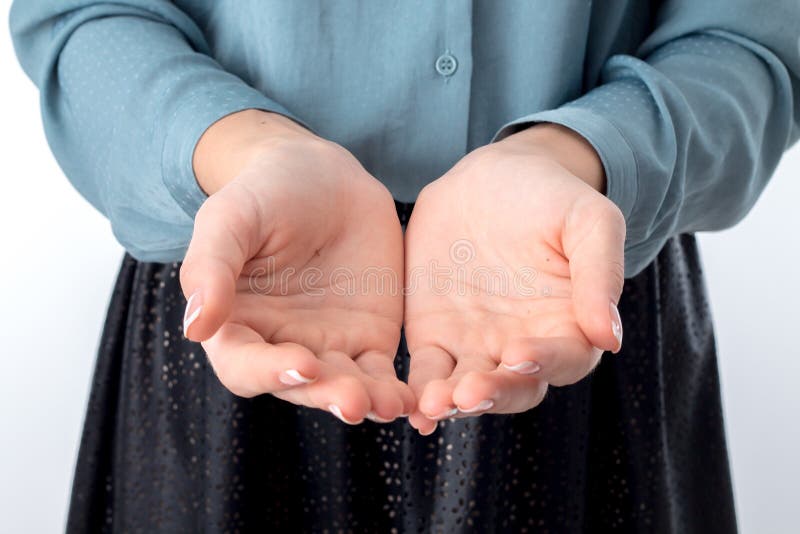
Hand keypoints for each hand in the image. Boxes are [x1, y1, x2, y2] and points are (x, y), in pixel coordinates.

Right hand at [180, 110, 413, 423]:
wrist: (324, 177)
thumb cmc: (265, 192)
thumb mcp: (230, 218)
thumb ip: (210, 268)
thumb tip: (195, 328)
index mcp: (236, 325)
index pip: (245, 365)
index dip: (270, 371)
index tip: (305, 362)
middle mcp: (279, 345)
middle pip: (300, 386)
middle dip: (327, 395)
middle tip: (355, 401)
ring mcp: (327, 346)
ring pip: (343, 387)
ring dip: (366, 400)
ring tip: (389, 403)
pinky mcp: (368, 339)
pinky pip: (381, 374)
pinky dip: (395, 390)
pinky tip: (412, 397)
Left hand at [404, 124, 625, 434]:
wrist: (489, 177)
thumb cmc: (551, 196)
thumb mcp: (588, 220)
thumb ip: (600, 274)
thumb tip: (609, 338)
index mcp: (568, 325)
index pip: (564, 359)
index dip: (545, 362)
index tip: (520, 354)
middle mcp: (523, 346)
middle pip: (514, 388)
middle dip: (492, 394)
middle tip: (468, 393)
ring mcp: (476, 346)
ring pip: (467, 389)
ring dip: (451, 401)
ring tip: (433, 404)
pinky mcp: (434, 337)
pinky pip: (427, 372)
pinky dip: (418, 392)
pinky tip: (410, 405)